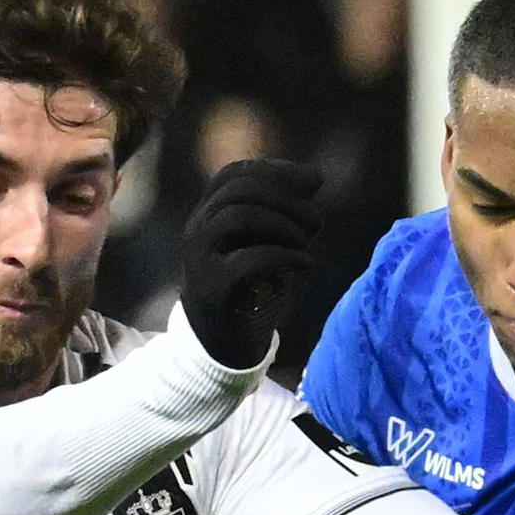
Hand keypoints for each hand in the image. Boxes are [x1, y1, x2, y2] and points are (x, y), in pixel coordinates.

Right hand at [178, 156, 322, 369]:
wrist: (220, 344)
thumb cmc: (248, 289)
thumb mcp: (264, 243)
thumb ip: (285, 212)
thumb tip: (315, 177)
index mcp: (208, 215)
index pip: (232, 175)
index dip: (273, 170)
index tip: (313, 183)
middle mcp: (198, 230)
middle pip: (237, 191)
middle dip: (284, 199)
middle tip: (316, 221)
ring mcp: (201, 258)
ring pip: (237, 216)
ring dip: (283, 224)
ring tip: (307, 242)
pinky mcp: (213, 288)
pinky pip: (248, 259)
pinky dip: (285, 255)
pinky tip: (305, 264)